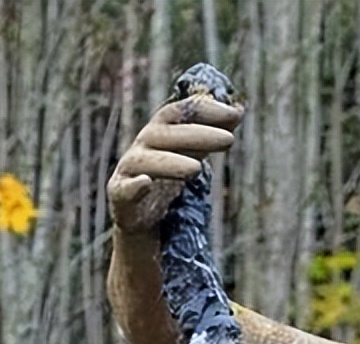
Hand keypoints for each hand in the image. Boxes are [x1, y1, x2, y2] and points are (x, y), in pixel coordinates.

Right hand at [108, 96, 242, 233]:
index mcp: (160, 134)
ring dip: (171, 163)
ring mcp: (129, 171)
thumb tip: (239, 111)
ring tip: (197, 169)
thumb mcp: (189, 155)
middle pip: (165, 134)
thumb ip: (209, 136)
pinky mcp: (120, 198)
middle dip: (198, 134)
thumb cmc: (167, 179)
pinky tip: (145, 183)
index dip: (205, 110)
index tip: (236, 113)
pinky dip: (134, 186)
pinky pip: (123, 191)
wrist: (139, 218)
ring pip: (146, 162)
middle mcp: (143, 148)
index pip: (180, 113)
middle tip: (230, 140)